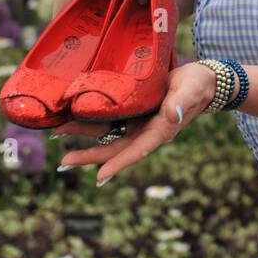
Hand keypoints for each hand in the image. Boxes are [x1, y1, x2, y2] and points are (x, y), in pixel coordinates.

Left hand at [53, 61, 226, 185]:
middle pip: (114, 148)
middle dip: (90, 155)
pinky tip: (72, 118)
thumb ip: (181, 102)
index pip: (137, 151)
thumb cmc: (197, 84)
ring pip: (107, 134)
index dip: (119, 164)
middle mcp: (145, 131)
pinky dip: (90, 121)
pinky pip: (108, 119)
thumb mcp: (191, 90)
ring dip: (83, 137)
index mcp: (160, 130)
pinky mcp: (132, 112)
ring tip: (58, 135)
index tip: (99, 177)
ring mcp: (137, 123)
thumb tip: (172, 115)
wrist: (199, 79)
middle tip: (64, 161)